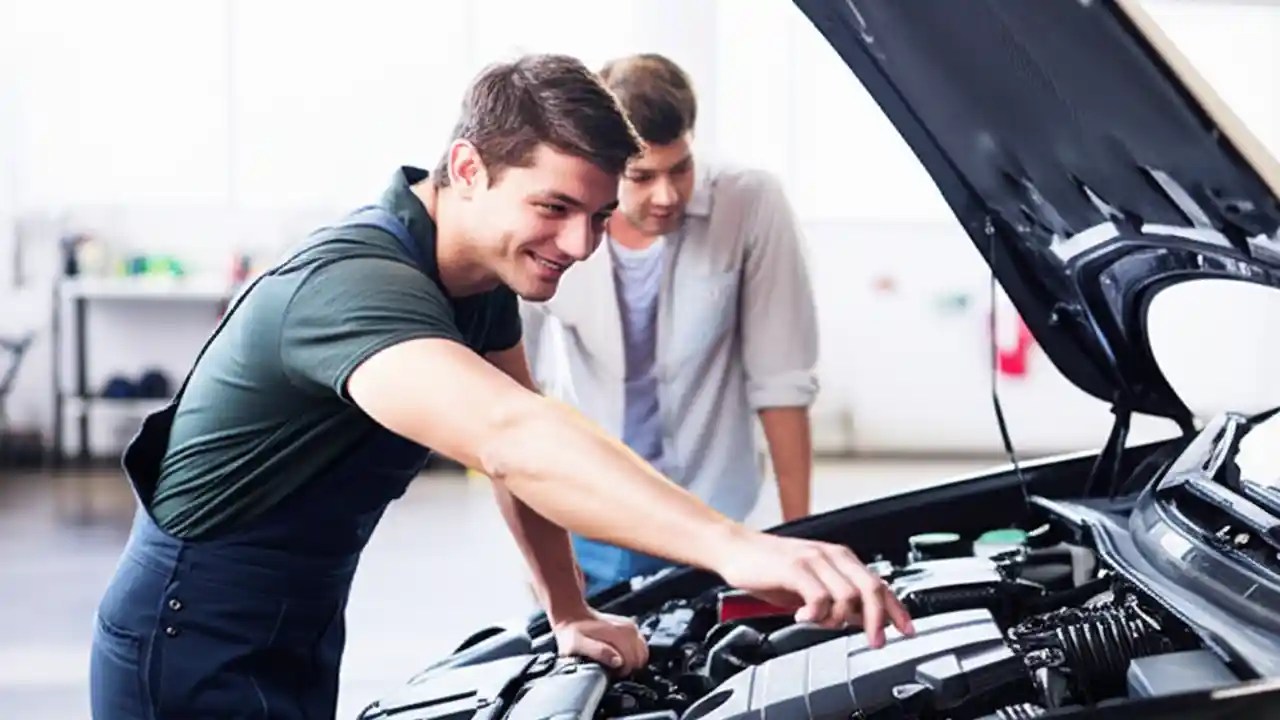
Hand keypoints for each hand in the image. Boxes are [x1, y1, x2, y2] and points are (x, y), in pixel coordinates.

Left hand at [552, 608, 648, 674]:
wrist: (572, 615)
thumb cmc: (573, 633)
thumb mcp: (578, 645)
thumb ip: (599, 652)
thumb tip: (618, 661)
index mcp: (616, 633)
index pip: (631, 660)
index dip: (622, 671)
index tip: (612, 674)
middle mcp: (627, 627)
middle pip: (639, 657)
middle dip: (629, 667)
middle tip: (614, 671)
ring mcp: (630, 626)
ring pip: (642, 652)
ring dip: (633, 661)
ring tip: (619, 665)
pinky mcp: (631, 626)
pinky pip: (641, 645)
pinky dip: (636, 654)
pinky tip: (624, 656)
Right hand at [712, 531, 913, 648]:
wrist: (735, 548)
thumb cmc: (769, 567)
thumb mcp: (809, 584)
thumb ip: (835, 598)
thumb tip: (859, 619)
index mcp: (839, 558)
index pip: (878, 583)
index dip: (896, 608)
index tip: (906, 629)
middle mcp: (831, 555)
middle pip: (871, 587)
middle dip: (879, 619)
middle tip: (875, 642)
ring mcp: (813, 560)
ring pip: (848, 594)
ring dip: (839, 618)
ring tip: (821, 624)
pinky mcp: (794, 567)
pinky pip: (819, 596)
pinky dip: (816, 614)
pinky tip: (803, 618)